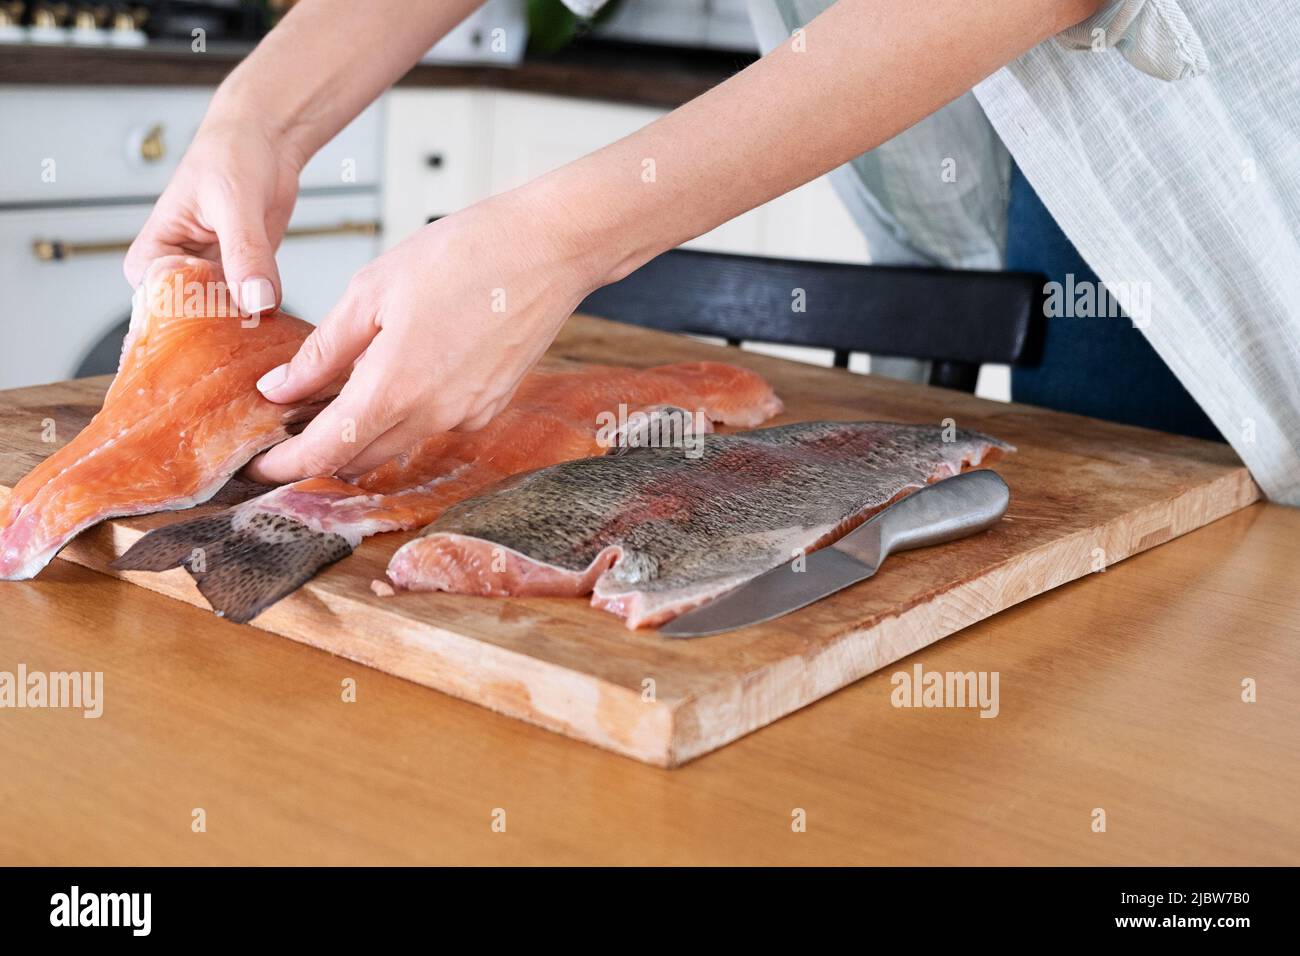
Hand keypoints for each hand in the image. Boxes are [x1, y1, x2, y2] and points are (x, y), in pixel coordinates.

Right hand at [123, 114, 303, 313]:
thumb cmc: (231, 154)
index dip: (196, 316)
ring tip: (269, 319)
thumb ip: (244, 251)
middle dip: (226, 328)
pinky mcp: (242, 282)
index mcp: (152, 254)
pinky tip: (280, 314)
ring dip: (248, 325)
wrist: (265, 142)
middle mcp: (178, 273)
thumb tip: (256, 299)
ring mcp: (212, 281)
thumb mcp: (235, 201)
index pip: (161, 306)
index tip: (231, 313)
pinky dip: (266, 314)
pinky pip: (251, 311)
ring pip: (224, 321)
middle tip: (256, 324)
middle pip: (193, 322)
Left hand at [244, 187, 603, 482]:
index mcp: (396, 388)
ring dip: (361, 434)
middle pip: (360, 458)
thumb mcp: (373, 291)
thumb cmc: (467, 253)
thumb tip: (281, 388)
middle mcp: (435, 415)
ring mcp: (468, 416)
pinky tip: (392, 378)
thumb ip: (323, 350)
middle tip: (286, 427)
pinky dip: (402, 416)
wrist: (551, 248)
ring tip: (332, 397)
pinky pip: (433, 425)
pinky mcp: (490, 406)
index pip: (326, 451)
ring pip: (397, 444)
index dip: (285, 466)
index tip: (257, 465)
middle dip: (319, 453)